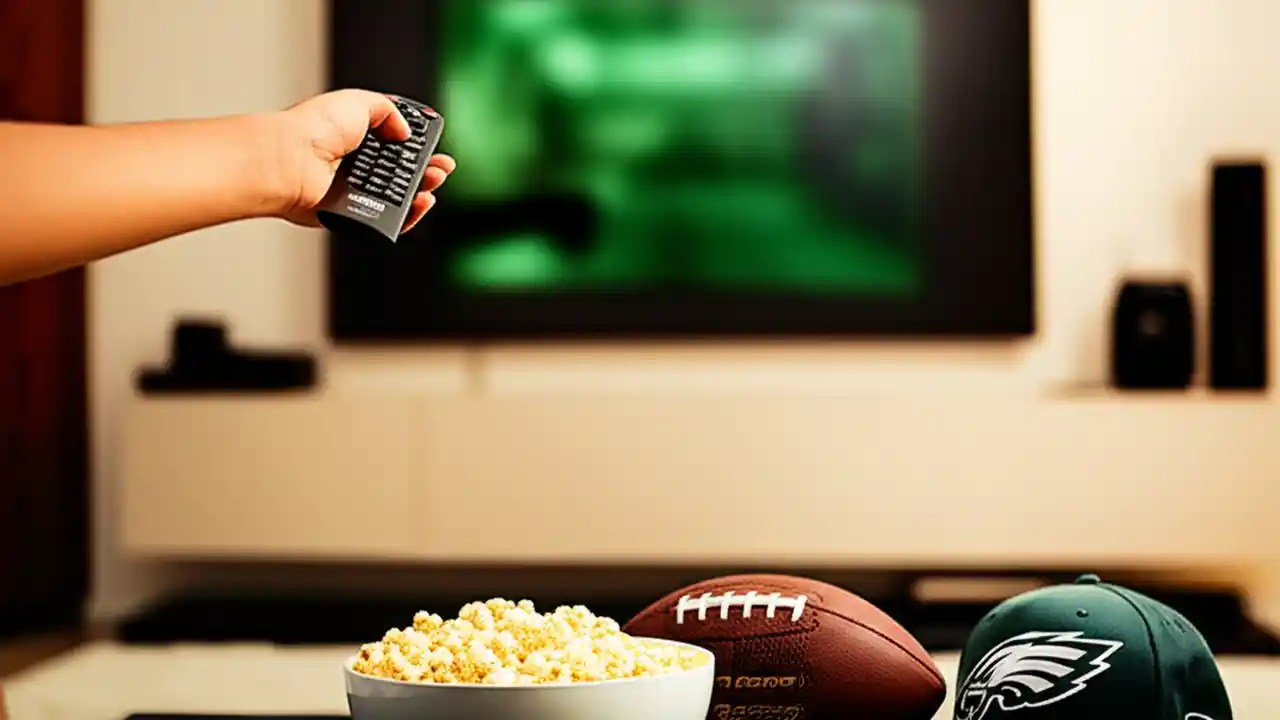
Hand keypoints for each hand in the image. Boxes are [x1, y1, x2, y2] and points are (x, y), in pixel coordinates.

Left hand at [271, 89, 455, 231]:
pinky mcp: (352, 216)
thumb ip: (388, 110)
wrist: (290, 162)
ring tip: (434, 182)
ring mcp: (353, 192)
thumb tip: (405, 131)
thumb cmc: (313, 129)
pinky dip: (409, 215)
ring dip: (422, 190)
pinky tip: (420, 202)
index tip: (433, 144)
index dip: (415, 143)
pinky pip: (388, 221)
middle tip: (441, 167)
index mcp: (353, 135)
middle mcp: (353, 164)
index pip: (392, 140)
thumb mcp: (357, 101)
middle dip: (426, 168)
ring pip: (398, 197)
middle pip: (399, 171)